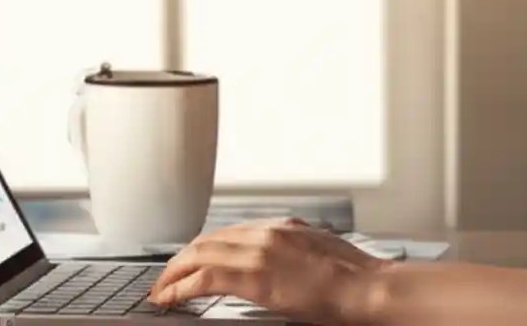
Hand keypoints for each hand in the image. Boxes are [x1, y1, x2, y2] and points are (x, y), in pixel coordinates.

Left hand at [148, 217, 392, 325]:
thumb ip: (296, 248)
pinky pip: (203, 280)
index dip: (202, 247)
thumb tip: (286, 260)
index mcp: (282, 227)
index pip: (228, 232)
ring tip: (161, 290)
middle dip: (180, 259)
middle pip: (207, 239)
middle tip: (166, 277)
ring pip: (198, 255)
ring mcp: (258, 252)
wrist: (366, 286)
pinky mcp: (254, 277)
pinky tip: (169, 299)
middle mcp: (265, 233)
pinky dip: (179, 288)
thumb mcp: (321, 251)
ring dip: (173, 273)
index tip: (190, 261)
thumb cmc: (354, 277)